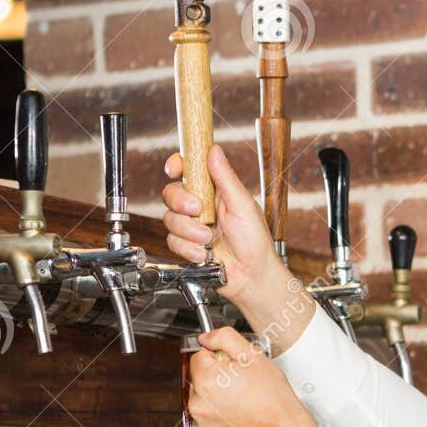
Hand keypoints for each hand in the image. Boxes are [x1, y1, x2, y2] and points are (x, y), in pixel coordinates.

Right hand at [161, 144, 294, 317]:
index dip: (177, 165)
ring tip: (209, 239)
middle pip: (171, 193)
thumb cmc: (255, 242)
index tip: (174, 169)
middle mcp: (201, 206)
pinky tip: (204, 253)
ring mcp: (192, 226)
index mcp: (215, 191)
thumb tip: (214, 150)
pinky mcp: (187, 246)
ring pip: (170, 219)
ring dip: (189, 231)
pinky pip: (172, 241)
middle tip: (199, 212)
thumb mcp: (243, 205)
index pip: (189, 170)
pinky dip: (188, 248)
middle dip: (181, 203)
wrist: (252, 277)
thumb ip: (225, 178)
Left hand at [188, 326, 323, 426]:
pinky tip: (236, 417)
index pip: (198, 357)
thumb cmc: (272, 396)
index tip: (234, 369)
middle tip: (241, 386)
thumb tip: (205, 338)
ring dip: (215, 400)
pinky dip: (218, 420)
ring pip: (202, 401)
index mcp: (205, 378)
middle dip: (215, 380)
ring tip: (240, 403)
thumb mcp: (253, 355)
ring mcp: (201, 424)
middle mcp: (197, 403)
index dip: (218, 359)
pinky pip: (206, 422)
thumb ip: (224, 337)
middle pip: (198, 380)